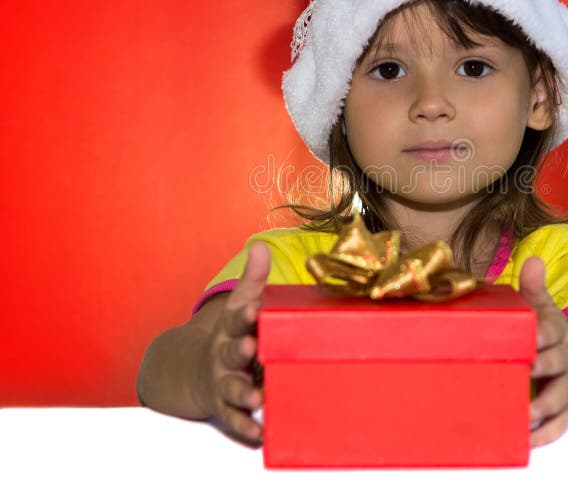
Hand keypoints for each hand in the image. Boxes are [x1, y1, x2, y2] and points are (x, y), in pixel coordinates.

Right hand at [194, 241, 270, 444]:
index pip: (237, 319)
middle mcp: (225, 356)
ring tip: (255, 398)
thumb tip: (261, 244)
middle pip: (231, 353)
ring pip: (232, 388)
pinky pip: (235, 420)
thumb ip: (253, 279)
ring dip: (243, 393)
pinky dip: (245, 427)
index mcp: (232, 329)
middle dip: (240, 351)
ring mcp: (224, 383)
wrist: (195, 372)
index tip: (253, 309)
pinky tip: (259, 433)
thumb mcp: (240, 305)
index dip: (245, 314)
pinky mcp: (227, 407)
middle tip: (250, 348)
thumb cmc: (231, 334)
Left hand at [519, 256, 567, 447]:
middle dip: (543, 367)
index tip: (531, 337)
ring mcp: (566, 387)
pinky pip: (559, 425)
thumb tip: (532, 259)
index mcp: (558, 333)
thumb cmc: (549, 334)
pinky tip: (526, 441)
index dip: (543, 334)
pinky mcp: (563, 410)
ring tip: (526, 415)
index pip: (554, 331)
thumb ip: (534, 287)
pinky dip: (545, 434)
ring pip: (560, 398)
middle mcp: (565, 360)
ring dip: (544, 407)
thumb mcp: (543, 309)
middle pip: (558, 363)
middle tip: (525, 370)